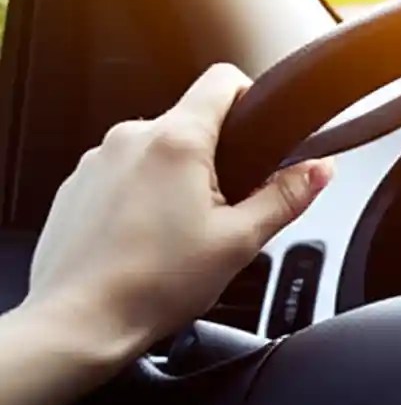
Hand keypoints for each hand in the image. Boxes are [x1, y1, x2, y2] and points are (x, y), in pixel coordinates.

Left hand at [22, 64, 330, 363]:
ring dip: (173, 178)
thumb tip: (320, 169)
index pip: (223, 79)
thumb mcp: (240, 241)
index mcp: (176, 141)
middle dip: (214, 156)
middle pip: (191, 121)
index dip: (250, 97)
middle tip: (221, 209)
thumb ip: (286, 197)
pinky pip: (121, 174)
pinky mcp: (75, 186)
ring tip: (178, 232)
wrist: (78, 325)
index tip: (257, 133)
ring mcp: (96, 161)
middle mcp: (130, 138)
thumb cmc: (151, 286)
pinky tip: (144, 239)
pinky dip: (138, 196)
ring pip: (156, 150)